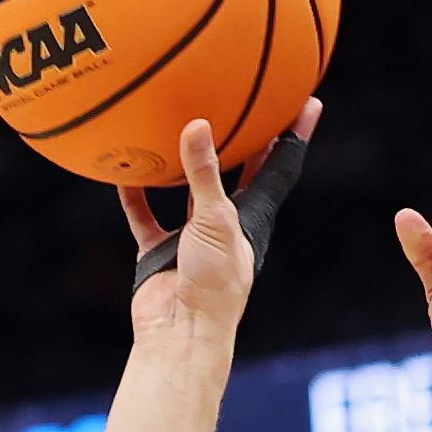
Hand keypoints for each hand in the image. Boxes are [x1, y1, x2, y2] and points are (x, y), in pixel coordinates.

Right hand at [124, 100, 318, 339]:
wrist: (182, 333)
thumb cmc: (214, 283)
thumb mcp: (215, 221)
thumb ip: (204, 174)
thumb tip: (197, 124)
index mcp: (252, 216)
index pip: (279, 165)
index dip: (295, 133)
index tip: (309, 101)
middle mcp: (225, 223)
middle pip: (240, 171)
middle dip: (247, 137)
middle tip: (250, 98)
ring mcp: (192, 238)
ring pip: (188, 191)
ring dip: (184, 163)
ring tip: (180, 122)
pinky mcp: (159, 252)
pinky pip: (144, 216)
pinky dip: (134, 196)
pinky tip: (123, 169)